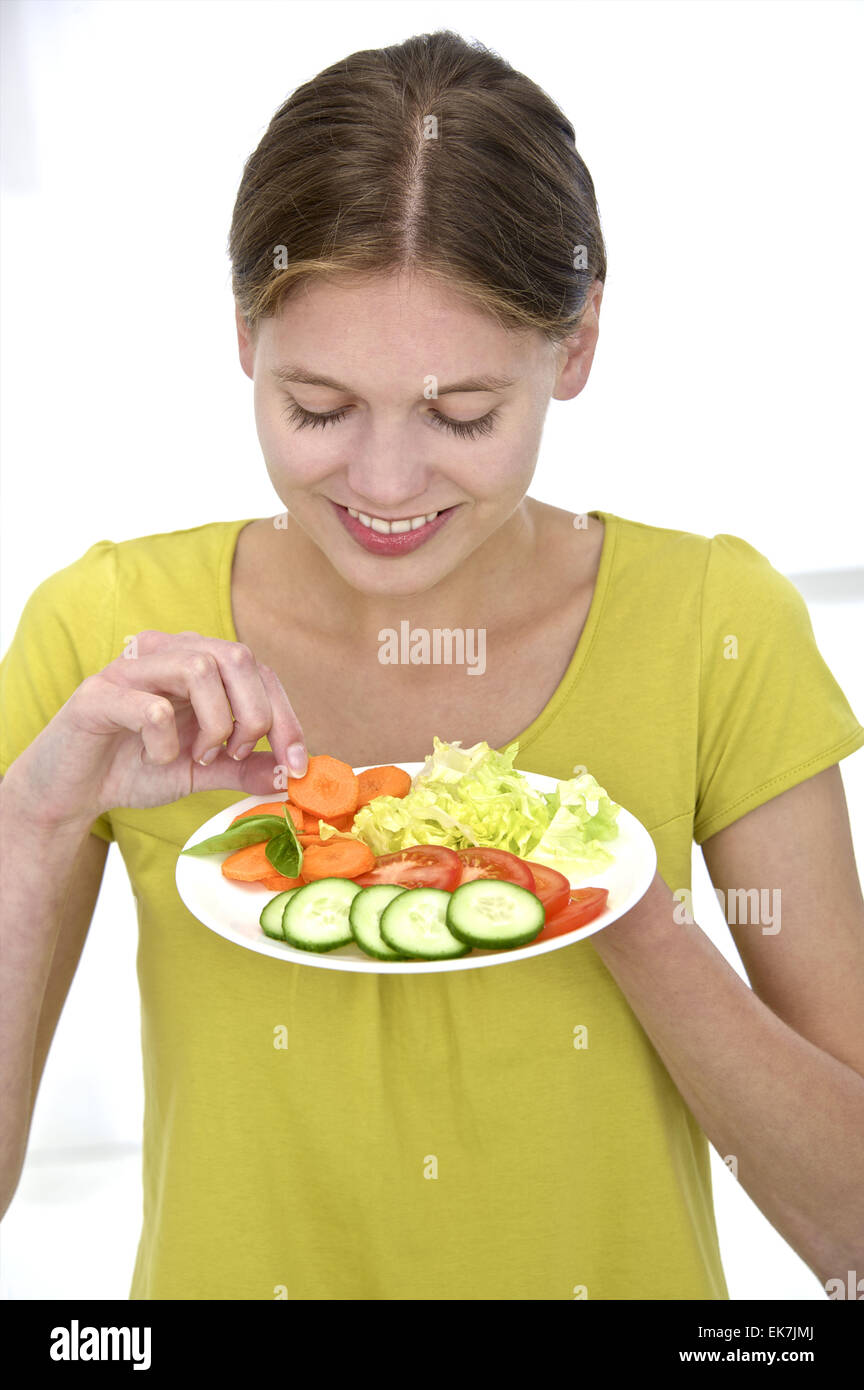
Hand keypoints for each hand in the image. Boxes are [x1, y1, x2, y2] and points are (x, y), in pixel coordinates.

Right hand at [7, 629, 307, 829]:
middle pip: (237, 657)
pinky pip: (152, 708)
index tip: (296, 765)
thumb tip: (291, 774)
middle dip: (254, 716)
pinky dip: (166, 742)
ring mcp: (130, 668)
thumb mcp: (203, 771)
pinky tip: (155, 757)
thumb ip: (244, 767)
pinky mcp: (98, 694)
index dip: (287, 717)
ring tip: (197, 755)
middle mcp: (166, 651)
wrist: (72, 790)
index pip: (260, 671)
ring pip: (199, 669)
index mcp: (196, 661)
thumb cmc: (136, 767)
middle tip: (234, 755)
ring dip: (213, 723)